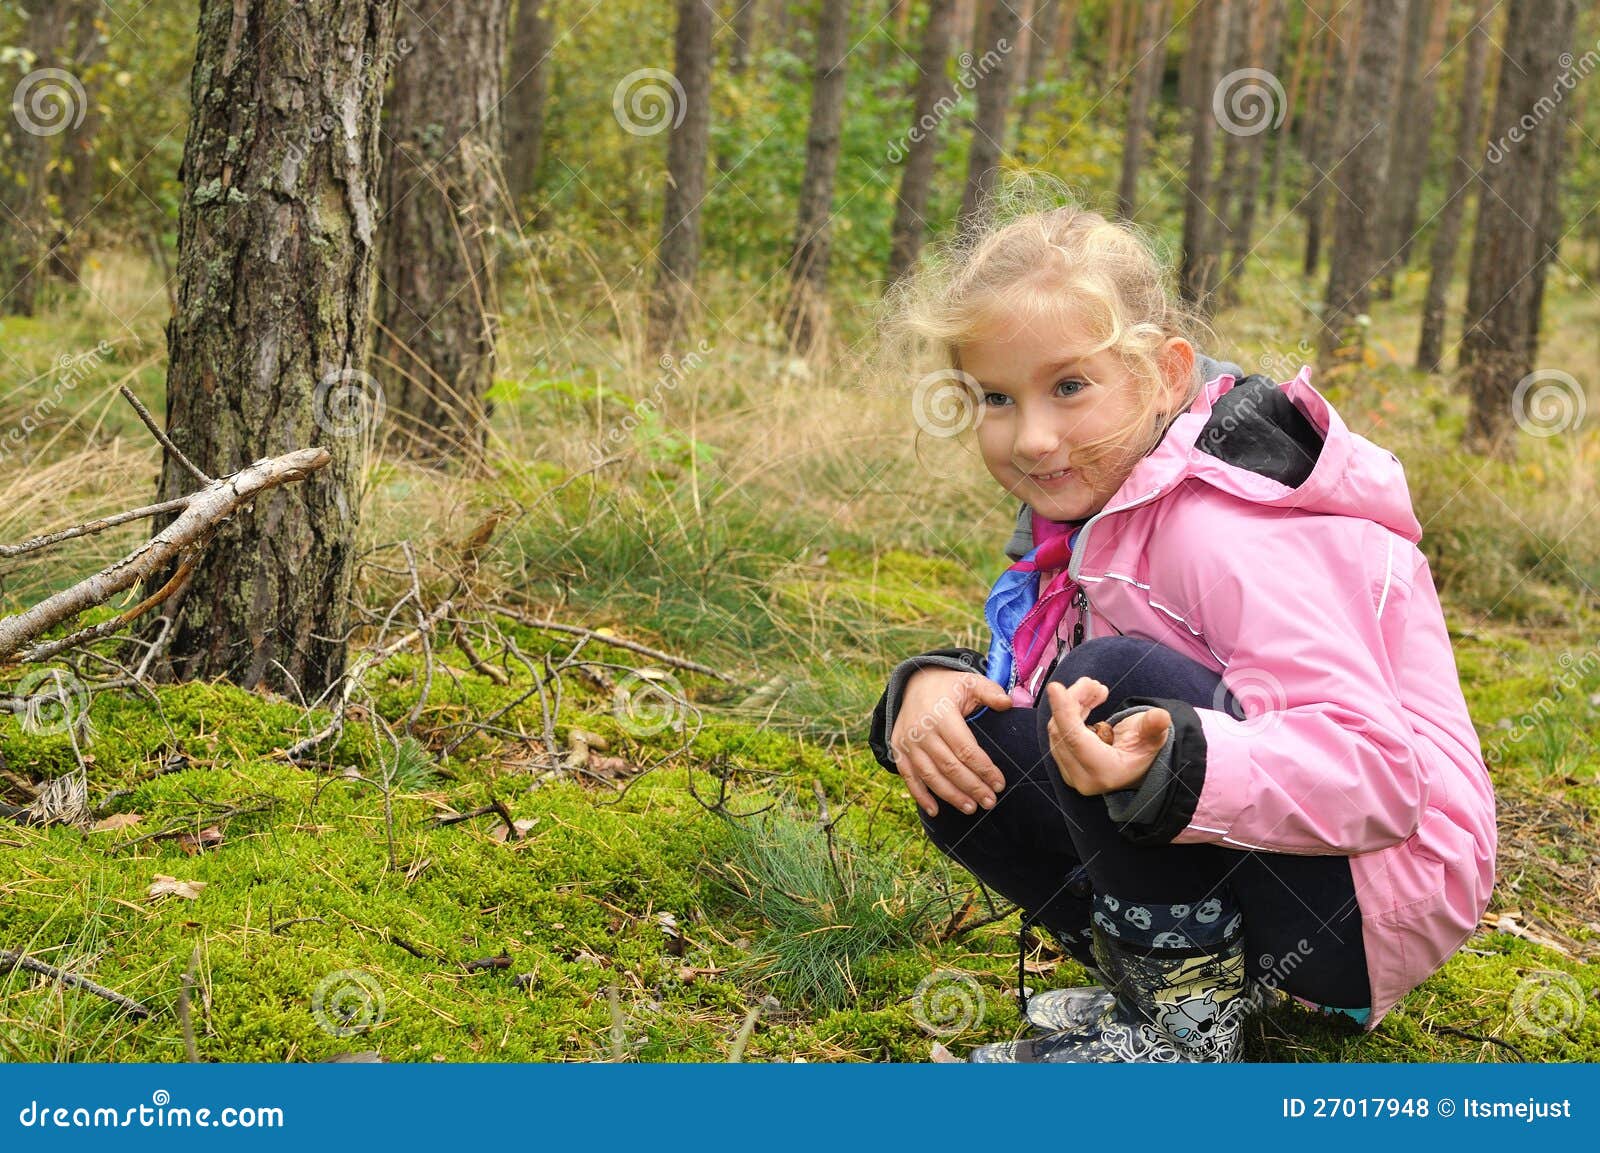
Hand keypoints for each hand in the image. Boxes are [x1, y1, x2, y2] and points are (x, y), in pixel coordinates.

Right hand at [890, 668, 1011, 817]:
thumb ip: (990, 691)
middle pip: (949, 766)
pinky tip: (935, 811)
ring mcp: (908, 742)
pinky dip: (920, 795)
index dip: (984, 769)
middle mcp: (922, 731)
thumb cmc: (948, 686)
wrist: (913, 683)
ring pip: (930, 776)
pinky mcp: (899, 750)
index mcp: (941, 715)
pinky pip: (908, 777)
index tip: (1000, 784)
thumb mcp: (969, 682)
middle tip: (990, 802)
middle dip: (972, 787)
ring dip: (951, 796)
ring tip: (971, 808)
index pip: (965, 749)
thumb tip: (1008, 704)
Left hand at [1045, 677, 1171, 795]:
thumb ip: (1153, 727)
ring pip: (1058, 728)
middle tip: (1093, 683)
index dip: (1064, 712)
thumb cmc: (1144, 750)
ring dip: (1073, 703)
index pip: (1075, 739)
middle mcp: (1081, 777)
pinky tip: (1088, 699)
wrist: (1135, 766)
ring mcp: (1068, 772)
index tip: (1055, 687)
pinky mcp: (1063, 763)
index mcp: (1103, 772)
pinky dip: (1070, 711)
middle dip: (1074, 700)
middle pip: (1064, 730)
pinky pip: (1059, 730)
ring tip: (1095, 688)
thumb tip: (1160, 716)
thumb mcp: (1154, 738)